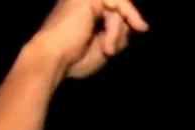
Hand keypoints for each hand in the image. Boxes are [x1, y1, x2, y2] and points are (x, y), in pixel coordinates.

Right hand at [30, 0, 148, 79]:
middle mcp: (85, 1)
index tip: (142, 28)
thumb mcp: (104, 48)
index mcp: (85, 11)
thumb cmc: (72, 59)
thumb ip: (119, 34)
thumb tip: (138, 24)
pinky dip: (115, 28)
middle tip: (110, 51)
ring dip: (116, 33)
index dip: (130, 18)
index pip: (116, 9)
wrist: (53, 58)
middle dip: (122, 30)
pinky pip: (117, 7)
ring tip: (106, 50)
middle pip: (120, 7)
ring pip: (120, 8)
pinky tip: (108, 43)